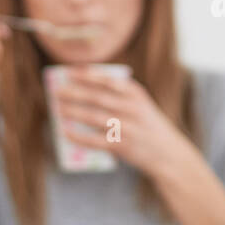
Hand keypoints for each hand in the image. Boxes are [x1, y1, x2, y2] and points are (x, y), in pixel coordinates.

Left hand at [51, 68, 187, 175]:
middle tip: (57, 91)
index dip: (87, 75)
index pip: (108, 80)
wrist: (167, 152)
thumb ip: (118, 96)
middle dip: (74, 93)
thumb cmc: (146, 125)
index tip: (69, 72)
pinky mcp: (122, 145)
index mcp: (136, 94)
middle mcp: (132, 108)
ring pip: (93, 117)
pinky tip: (65, 132)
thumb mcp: (140, 104)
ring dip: (73, 112)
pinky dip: (78, 136)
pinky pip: (95, 140)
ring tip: (58, 109)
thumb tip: (81, 91)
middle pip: (97, 97)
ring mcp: (127, 127)